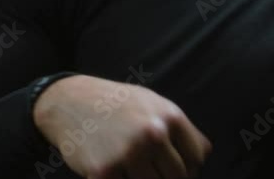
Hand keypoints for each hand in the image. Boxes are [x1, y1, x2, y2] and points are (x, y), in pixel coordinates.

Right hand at [33, 75, 211, 177]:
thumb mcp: (151, 102)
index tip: (171, 166)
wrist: (69, 101)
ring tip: (131, 167)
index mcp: (168, 116)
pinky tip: (113, 168)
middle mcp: (151, 134)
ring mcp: (128, 154)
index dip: (188, 167)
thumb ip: (179, 128)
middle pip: (178, 177)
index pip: (197, 158)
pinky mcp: (104, 172)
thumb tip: (204, 156)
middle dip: (166, 177)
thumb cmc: (115, 104)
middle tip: (148, 167)